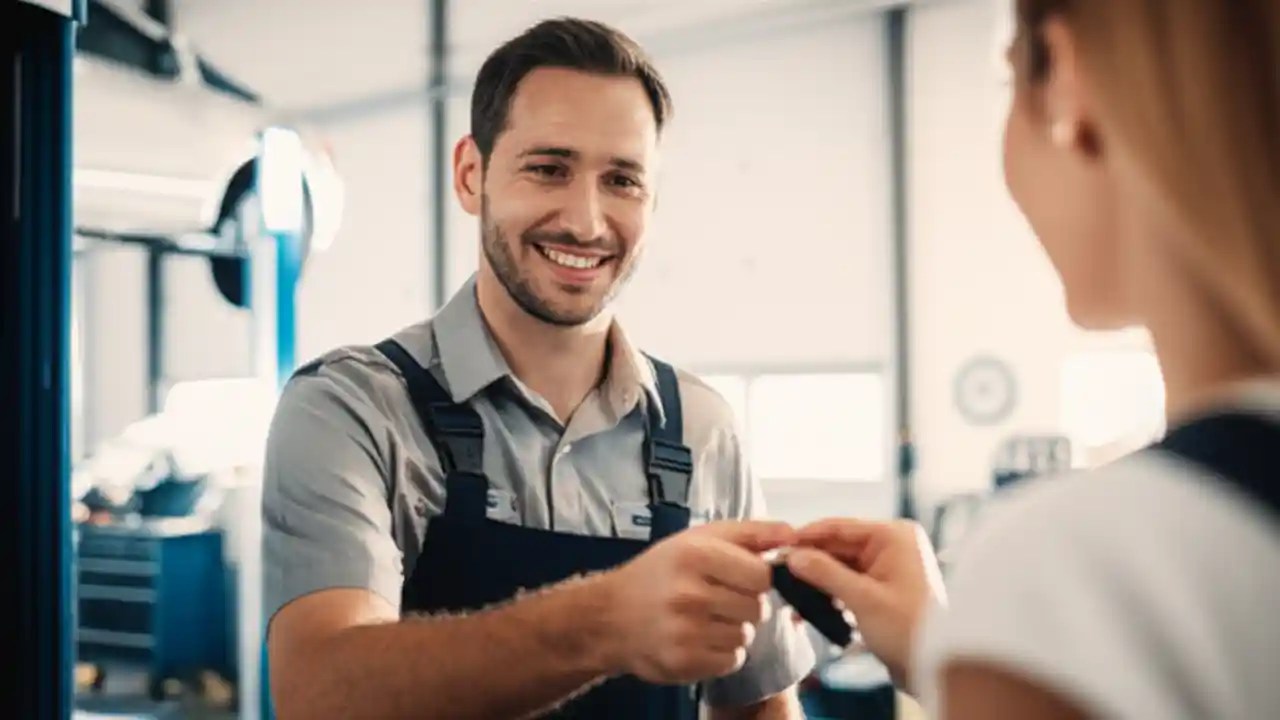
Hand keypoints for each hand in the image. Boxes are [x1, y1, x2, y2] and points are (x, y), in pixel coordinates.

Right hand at [600, 520, 795, 684]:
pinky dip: (722, 652)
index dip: (754, 577)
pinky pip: (732, 660)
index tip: (734, 576)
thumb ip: (751, 533)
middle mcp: (689, 593)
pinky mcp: (683, 662)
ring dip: (732, 629)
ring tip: (703, 618)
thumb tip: (793, 534)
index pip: (762, 575)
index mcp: (695, 555)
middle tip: (714, 598)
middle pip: (757, 608)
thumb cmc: (662, 571)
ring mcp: (685, 632)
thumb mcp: (699, 539)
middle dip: (743, 603)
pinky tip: (698, 638)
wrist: (610, 616)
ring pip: (746, 635)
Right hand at [786, 518, 944, 689]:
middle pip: (838, 545)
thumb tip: (793, 556)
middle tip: (777, 570)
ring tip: (788, 589)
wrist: (935, 667)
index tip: (778, 545)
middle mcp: (893, 544)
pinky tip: (806, 604)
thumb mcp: (863, 599)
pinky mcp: (882, 587)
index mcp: (894, 536)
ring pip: (840, 564)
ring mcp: (888, 566)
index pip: (840, 526)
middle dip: (809, 560)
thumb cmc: (909, 630)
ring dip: (816, 578)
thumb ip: (825, 574)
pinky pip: (849, 580)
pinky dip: (829, 591)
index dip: (807, 536)